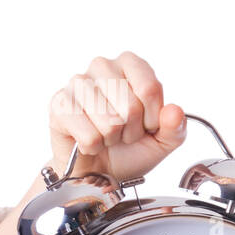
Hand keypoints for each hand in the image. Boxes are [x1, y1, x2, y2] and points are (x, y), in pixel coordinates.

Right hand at [48, 50, 187, 179]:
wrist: (100, 169)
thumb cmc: (131, 148)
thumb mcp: (163, 141)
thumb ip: (175, 127)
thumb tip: (174, 111)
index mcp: (132, 65)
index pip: (150, 89)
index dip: (152, 118)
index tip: (146, 125)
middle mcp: (103, 66)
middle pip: (130, 106)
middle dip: (131, 130)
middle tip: (123, 133)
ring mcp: (77, 82)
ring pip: (109, 121)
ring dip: (112, 139)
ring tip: (107, 135)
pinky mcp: (58, 104)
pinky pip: (88, 135)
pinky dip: (93, 146)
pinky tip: (89, 140)